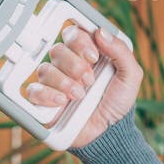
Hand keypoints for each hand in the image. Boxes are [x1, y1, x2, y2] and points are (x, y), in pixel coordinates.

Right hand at [26, 25, 142, 148]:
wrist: (108, 132)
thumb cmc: (118, 102)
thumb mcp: (130, 76)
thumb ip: (121, 51)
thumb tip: (101, 32)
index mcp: (87, 53)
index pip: (73, 33)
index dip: (80, 41)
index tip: (93, 56)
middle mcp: (68, 64)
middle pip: (57, 49)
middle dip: (75, 65)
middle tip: (89, 81)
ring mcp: (54, 83)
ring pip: (45, 69)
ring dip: (65, 82)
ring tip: (80, 95)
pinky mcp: (42, 101)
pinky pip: (33, 90)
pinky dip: (47, 94)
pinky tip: (62, 101)